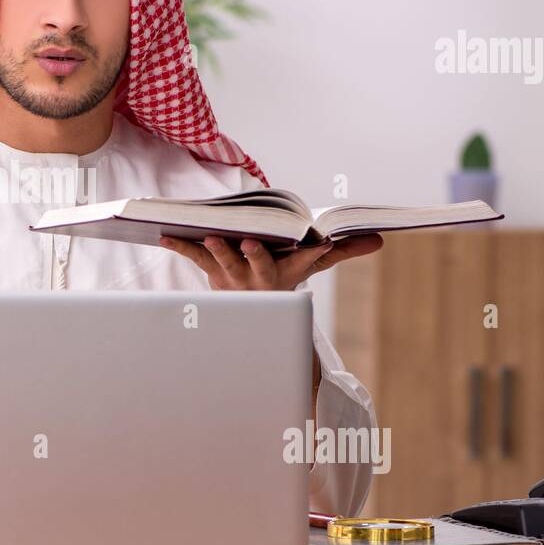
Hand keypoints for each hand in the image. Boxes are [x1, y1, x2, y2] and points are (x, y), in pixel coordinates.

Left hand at [158, 232, 383, 290]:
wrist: (258, 308)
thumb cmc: (286, 275)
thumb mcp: (312, 264)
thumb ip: (342, 251)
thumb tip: (379, 240)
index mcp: (280, 274)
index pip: (282, 265)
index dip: (275, 255)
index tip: (269, 243)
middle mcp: (255, 278)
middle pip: (248, 264)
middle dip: (245, 254)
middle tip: (235, 241)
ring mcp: (231, 277)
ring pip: (220, 262)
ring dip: (209, 250)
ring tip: (200, 237)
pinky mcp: (212, 272)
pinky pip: (195, 257)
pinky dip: (180, 246)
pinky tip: (164, 235)